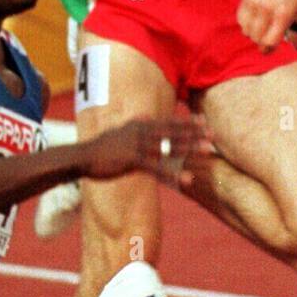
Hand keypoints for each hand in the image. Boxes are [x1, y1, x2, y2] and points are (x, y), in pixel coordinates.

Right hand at [81, 119, 211, 185]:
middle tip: (214, 135)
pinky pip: (158, 169)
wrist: (81, 157)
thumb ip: (134, 124)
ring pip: (170, 147)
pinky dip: (174, 174)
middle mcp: (141, 132)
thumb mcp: (119, 131)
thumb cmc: (101, 147)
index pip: (168, 122)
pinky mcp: (132, 161)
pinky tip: (187, 180)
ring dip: (190, 150)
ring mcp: (137, 145)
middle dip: (195, 133)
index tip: (204, 121)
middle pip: (173, 132)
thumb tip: (143, 116)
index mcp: (140, 125)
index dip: (187, 122)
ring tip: (209, 153)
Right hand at [238, 0, 296, 50]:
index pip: (270, 42)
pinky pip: (240, 19)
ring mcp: (255, 3)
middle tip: (265, 37)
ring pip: (246, 30)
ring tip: (260, 26)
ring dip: (252, 32)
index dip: (268, 49)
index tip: (268, 49)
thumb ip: (284, 26)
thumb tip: (272, 43)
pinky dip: (245, 22)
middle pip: (256, 38)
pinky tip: (253, 17)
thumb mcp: (296, 8)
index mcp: (283, 14)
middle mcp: (267, 10)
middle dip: (260, 41)